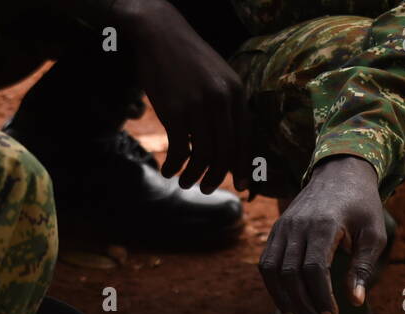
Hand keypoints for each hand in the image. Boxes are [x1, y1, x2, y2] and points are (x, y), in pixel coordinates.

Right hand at [113, 0, 249, 194]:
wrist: (159, 34)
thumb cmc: (188, 59)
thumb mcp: (217, 77)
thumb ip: (227, 105)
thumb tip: (229, 143)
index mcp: (237, 92)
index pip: (245, 138)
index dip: (242, 165)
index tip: (240, 184)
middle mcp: (221, 100)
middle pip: (225, 152)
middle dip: (216, 177)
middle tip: (206, 189)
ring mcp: (198, 105)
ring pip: (204, 155)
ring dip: (194, 176)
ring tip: (186, 182)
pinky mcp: (174, 110)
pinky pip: (180, 150)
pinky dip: (175, 166)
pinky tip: (168, 170)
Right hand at [258, 155, 385, 313]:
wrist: (340, 172)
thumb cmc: (361, 206)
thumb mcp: (374, 233)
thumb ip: (363, 266)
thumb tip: (355, 300)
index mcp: (324, 225)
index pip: (314, 269)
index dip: (321, 298)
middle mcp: (298, 225)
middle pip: (291, 274)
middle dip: (305, 305)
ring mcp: (283, 227)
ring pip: (272, 271)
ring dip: (284, 300)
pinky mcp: (276, 230)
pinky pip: (266, 263)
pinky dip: (273, 287)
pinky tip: (288, 304)